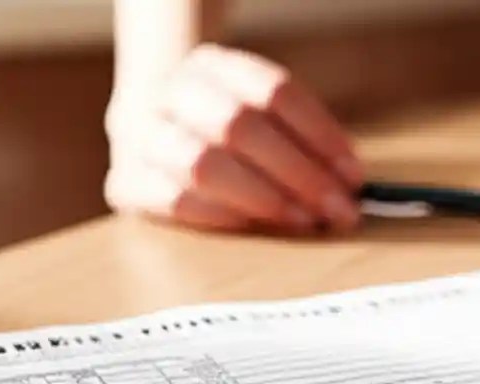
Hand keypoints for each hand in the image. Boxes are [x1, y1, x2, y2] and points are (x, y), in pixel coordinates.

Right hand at [105, 45, 363, 234]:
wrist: (155, 131)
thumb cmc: (227, 133)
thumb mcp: (263, 117)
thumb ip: (301, 144)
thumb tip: (347, 187)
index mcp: (211, 63)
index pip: (273, 91)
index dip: (319, 135)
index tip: (353, 175)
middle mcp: (170, 91)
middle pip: (238, 126)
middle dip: (298, 173)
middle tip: (336, 209)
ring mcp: (140, 135)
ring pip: (202, 164)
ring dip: (264, 198)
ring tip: (302, 221)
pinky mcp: (126, 183)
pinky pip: (176, 203)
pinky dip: (224, 215)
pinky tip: (256, 225)